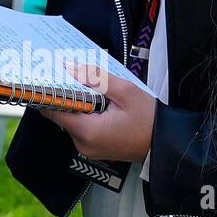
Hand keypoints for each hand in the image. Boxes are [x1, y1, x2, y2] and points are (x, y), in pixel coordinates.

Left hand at [41, 63, 156, 162]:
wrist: (166, 143)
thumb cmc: (149, 119)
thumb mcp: (125, 91)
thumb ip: (95, 78)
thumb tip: (70, 67)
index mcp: (88, 131)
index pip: (53, 111)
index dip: (50, 93)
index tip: (49, 77)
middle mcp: (83, 144)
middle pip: (60, 115)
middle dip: (64, 96)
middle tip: (68, 76)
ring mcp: (87, 149)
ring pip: (69, 121)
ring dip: (75, 104)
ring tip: (85, 87)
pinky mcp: (93, 148)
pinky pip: (80, 128)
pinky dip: (83, 114)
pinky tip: (94, 101)